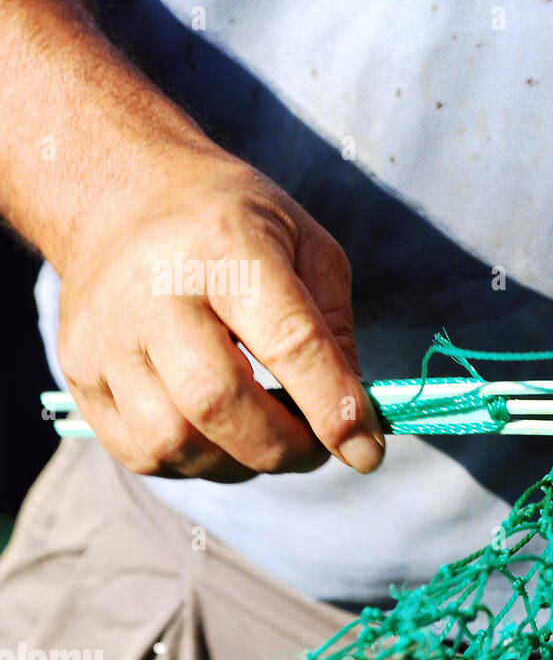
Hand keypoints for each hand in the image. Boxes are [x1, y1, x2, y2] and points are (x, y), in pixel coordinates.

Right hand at [56, 150, 384, 480]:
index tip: (367, 452)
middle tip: (318, 449)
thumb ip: (336, 330)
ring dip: (241, 463)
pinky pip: (143, 454)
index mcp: (225, 246)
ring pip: (175, 441)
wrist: (121, 196)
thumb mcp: (307, 246)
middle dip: (284, 448)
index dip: (334, 408)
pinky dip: (196, 464)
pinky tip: (220, 435)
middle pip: (218, 402)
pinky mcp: (78, 375)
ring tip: (270, 438)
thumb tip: (351, 419)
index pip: (289, 342)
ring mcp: (106, 337)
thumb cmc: (232, 224)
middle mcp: (155, 291)